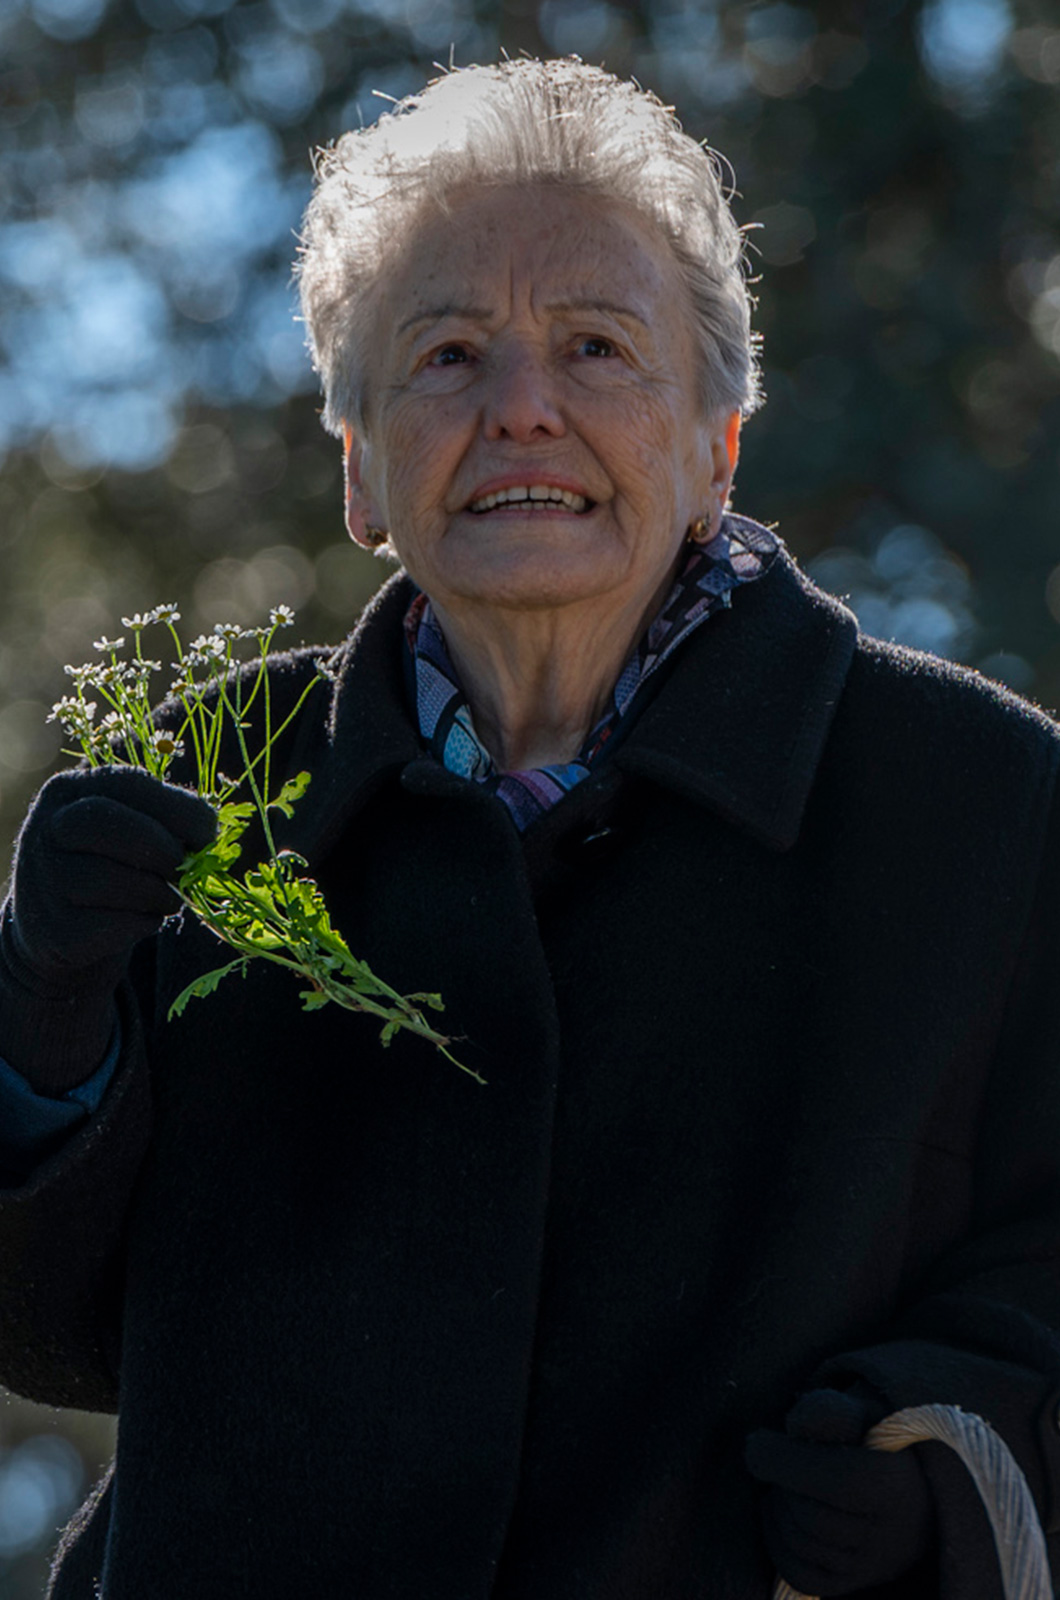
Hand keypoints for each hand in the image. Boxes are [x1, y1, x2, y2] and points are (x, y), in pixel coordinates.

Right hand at [0, 766, 215, 1090]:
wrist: (60, 941)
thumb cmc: (119, 875)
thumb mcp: (139, 838)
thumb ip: (172, 826)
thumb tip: (216, 835)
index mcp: (75, 791)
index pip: (130, 786)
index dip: (178, 810)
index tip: (208, 833)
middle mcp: (47, 829)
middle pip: (116, 829)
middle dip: (165, 852)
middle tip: (183, 870)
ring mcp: (42, 881)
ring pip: (123, 881)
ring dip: (160, 895)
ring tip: (159, 901)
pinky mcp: (51, 931)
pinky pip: (119, 925)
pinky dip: (142, 926)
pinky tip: (137, 925)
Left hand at [745, 1387, 934, 1595]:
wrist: (906, 1488)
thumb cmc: (871, 1441)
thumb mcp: (859, 1412)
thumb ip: (829, 1411)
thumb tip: (796, 1427)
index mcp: (897, 1485)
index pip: (838, 1482)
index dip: (787, 1462)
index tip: (756, 1442)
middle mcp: (891, 1535)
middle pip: (812, 1516)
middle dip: (782, 1483)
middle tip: (777, 1458)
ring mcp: (873, 1566)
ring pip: (802, 1544)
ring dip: (777, 1509)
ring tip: (783, 1482)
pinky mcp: (853, 1582)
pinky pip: (800, 1575)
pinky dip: (777, 1543)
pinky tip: (778, 1512)